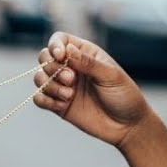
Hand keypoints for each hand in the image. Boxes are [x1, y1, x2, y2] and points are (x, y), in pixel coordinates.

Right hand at [33, 32, 152, 147]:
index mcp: (84, 54)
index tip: (59, 55)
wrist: (127, 126)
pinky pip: (39, 98)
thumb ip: (88, 63)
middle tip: (71, 80)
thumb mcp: (110, 76)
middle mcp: (70, 67)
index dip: (54, 45)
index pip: (60, 40)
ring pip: (39, 77)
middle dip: (52, 67)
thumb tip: (67, 49)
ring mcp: (63, 86)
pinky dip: (44, 99)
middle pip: (44, 57)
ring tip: (68, 96)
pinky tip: (62, 105)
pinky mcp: (58, 104)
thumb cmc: (124, 96)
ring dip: (49, 85)